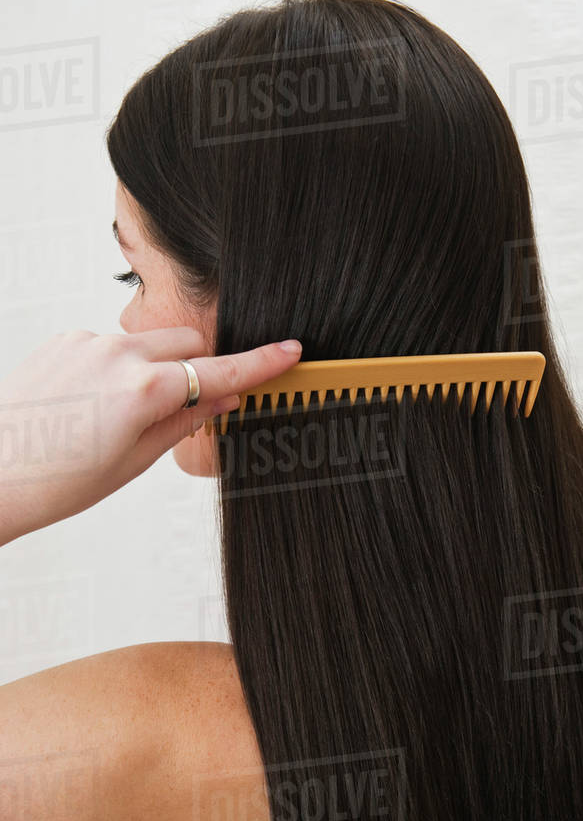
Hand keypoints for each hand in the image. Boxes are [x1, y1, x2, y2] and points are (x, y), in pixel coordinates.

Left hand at [0, 327, 302, 543]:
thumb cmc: (54, 480)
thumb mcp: (133, 462)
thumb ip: (184, 421)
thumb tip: (221, 397)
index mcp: (142, 390)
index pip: (218, 371)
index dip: (260, 364)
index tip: (289, 352)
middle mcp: (117, 353)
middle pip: (188, 344)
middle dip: (199, 368)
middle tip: (187, 409)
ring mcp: (87, 341)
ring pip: (149, 343)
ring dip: (156, 369)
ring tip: (120, 418)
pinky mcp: (64, 339)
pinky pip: (112, 345)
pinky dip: (119, 367)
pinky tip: (93, 405)